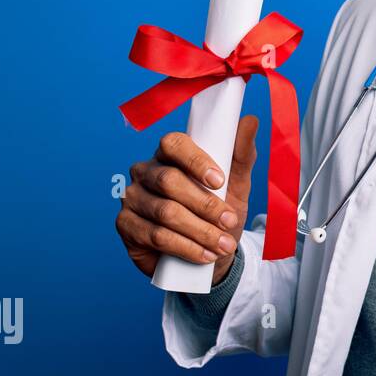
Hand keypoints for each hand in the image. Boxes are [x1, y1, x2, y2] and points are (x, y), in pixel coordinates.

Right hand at [116, 116, 258, 284]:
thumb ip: (241, 153)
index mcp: (169, 154)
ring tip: (224, 245)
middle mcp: (145, 172)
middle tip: (231, 221)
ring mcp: (132, 198)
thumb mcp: (236, 183)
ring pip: (165, 212)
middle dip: (205, 204)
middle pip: (169, 181)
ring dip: (200, 231)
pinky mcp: (126, 226)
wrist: (211, 251)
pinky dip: (186, 247)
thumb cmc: (220, 209)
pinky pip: (155, 236)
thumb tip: (249, 120)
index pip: (173, 144)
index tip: (220, 181)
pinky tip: (205, 255)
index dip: (195, 161)